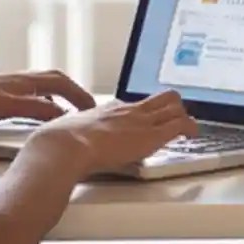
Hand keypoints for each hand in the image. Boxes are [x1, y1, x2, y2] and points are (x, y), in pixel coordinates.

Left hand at [0, 70, 97, 123]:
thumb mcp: (9, 107)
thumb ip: (38, 108)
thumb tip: (64, 113)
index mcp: (26, 81)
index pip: (63, 83)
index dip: (80, 96)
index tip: (94, 110)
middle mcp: (20, 80)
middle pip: (56, 81)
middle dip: (74, 93)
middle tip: (86, 108)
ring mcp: (8, 87)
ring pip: (43, 88)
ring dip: (59, 97)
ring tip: (68, 113)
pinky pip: (30, 97)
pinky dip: (42, 103)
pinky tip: (37, 116)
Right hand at [26, 90, 197, 176]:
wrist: (63, 147)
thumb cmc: (57, 144)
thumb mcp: (63, 134)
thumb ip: (66, 137)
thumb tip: (50, 145)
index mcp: (108, 110)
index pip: (134, 105)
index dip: (144, 112)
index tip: (146, 119)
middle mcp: (128, 110)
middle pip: (160, 96)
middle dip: (172, 106)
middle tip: (175, 118)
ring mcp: (141, 120)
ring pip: (175, 104)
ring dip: (183, 115)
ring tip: (187, 127)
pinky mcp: (151, 134)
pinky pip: (180, 124)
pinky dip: (190, 128)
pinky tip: (192, 135)